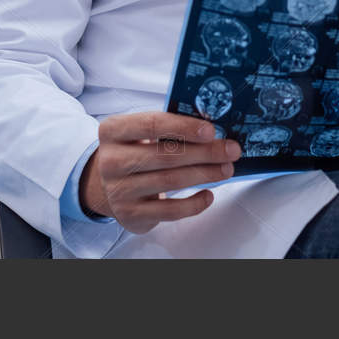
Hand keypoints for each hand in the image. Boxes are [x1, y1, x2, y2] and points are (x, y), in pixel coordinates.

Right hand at [80, 112, 240, 232]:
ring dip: (204, 174)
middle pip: (165, 155)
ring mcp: (119, 190)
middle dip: (204, 152)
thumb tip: (212, 129)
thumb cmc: (134, 151)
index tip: (210, 130)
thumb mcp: (140, 132)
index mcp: (113, 130)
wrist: (108, 184)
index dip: (182, 127)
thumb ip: (168, 127)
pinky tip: (208, 194)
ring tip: (226, 169)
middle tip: (230, 150)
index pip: (151, 124)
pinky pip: (169, 211)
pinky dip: (194, 204)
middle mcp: (111, 160)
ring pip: (170, 181)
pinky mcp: (131, 214)